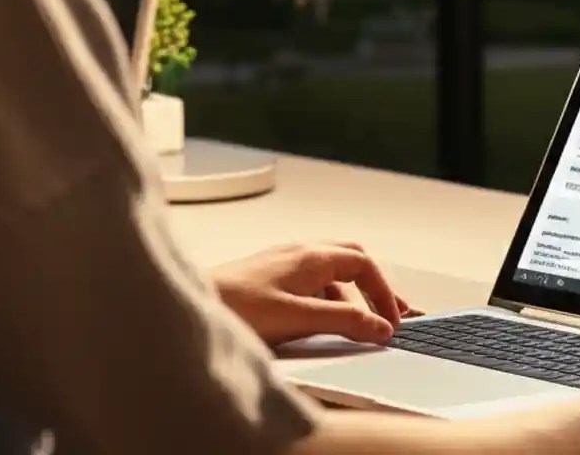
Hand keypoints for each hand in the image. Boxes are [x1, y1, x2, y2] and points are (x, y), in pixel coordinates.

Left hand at [211, 242, 421, 345]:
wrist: (189, 302)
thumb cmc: (235, 306)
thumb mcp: (297, 317)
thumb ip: (342, 321)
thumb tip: (380, 328)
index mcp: (311, 256)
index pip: (364, 265)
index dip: (383, 292)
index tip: (390, 322)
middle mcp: (299, 252)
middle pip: (351, 259)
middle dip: (374, 285)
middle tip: (390, 312)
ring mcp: (281, 262)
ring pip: (329, 270)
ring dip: (350, 294)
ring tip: (359, 321)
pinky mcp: (266, 275)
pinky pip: (309, 280)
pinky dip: (328, 296)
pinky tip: (320, 317)